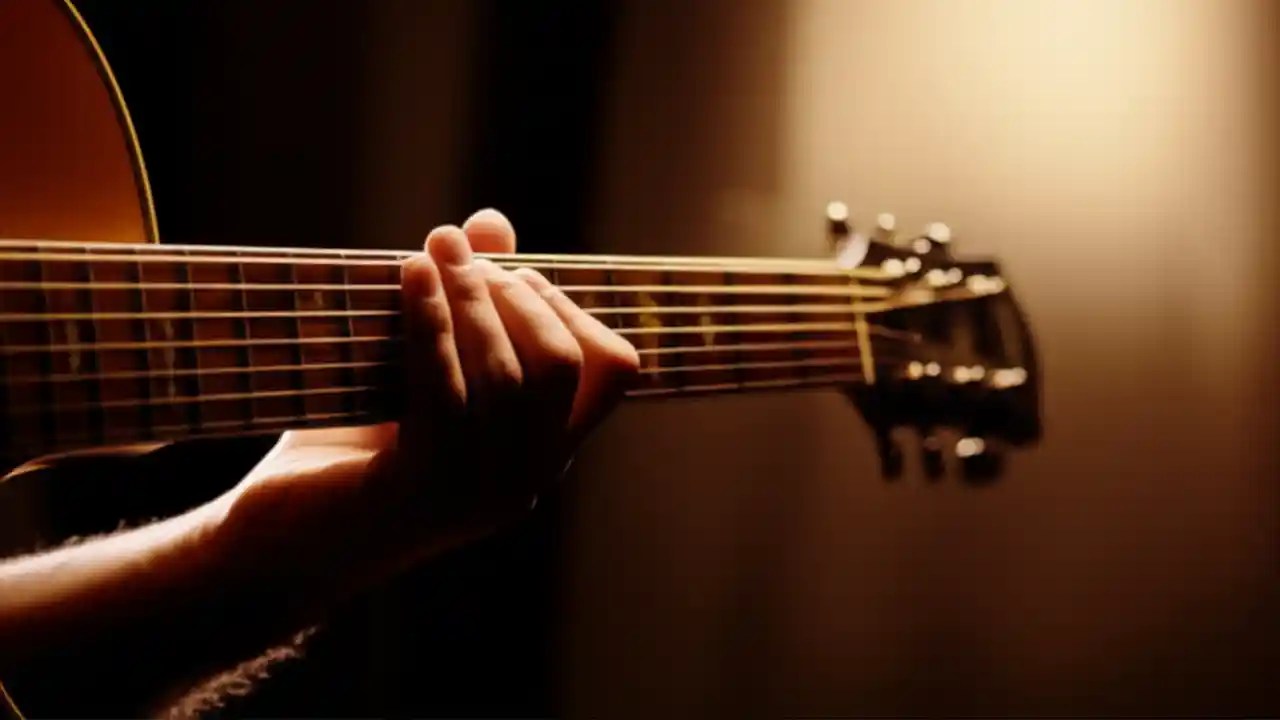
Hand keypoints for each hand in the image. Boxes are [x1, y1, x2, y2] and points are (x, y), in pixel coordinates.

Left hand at [212, 209, 638, 596]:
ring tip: (432, 251)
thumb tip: (494, 221)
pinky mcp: (424, 490)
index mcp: (540, 453)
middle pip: (564, 363)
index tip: (508, 270)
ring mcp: (480, 492)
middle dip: (517, 292)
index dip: (566, 306)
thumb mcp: (422, 373)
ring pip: (506, 374)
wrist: (280, 545)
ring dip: (470, 296)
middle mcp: (526, 479)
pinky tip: (408, 275)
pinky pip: (444, 389)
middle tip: (460, 253)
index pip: (613, 370)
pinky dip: (431, 321)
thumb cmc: (352, 452)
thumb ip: (469, 307)